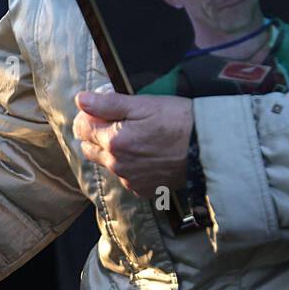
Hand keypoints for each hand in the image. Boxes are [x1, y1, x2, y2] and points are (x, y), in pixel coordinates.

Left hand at [73, 90, 192, 197]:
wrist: (207, 149)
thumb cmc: (178, 121)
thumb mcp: (144, 104)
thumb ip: (108, 104)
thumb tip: (81, 100)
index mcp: (114, 141)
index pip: (82, 128)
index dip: (89, 114)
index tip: (104, 107)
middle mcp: (117, 165)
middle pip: (89, 148)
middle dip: (96, 133)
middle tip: (118, 120)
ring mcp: (130, 180)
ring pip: (107, 163)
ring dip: (112, 150)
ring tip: (136, 136)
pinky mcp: (143, 189)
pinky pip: (125, 176)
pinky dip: (129, 164)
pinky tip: (146, 153)